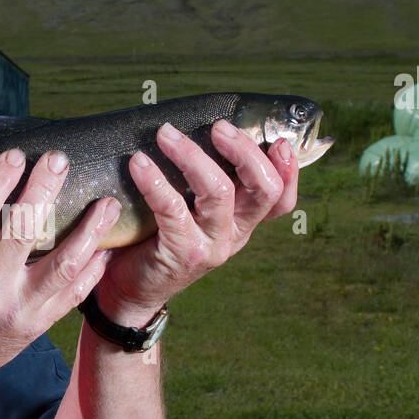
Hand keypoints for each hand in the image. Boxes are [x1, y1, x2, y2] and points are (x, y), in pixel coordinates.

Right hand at [0, 148, 119, 384]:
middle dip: (45, 189)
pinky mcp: (38, 326)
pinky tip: (107, 245)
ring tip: (108, 204)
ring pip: (63, 264)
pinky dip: (93, 267)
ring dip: (90, 230)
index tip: (14, 155)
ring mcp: (18, 310)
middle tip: (59, 160)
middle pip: (24, 231)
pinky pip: (74, 293)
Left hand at [94, 121, 299, 326]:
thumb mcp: (190, 212)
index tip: (278, 141)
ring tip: (167, 134)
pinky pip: (173, 208)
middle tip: (218, 127)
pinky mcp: (182, 253)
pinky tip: (139, 163)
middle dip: (245, 151)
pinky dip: (155, 180)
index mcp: (242, 223)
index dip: (289, 171)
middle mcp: (234, 235)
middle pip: (263, 190)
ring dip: (193, 156)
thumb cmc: (154, 239)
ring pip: (220, 193)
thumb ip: (202, 183)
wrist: (129, 291)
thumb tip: (196, 127)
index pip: (281, 199)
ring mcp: (211, 246)